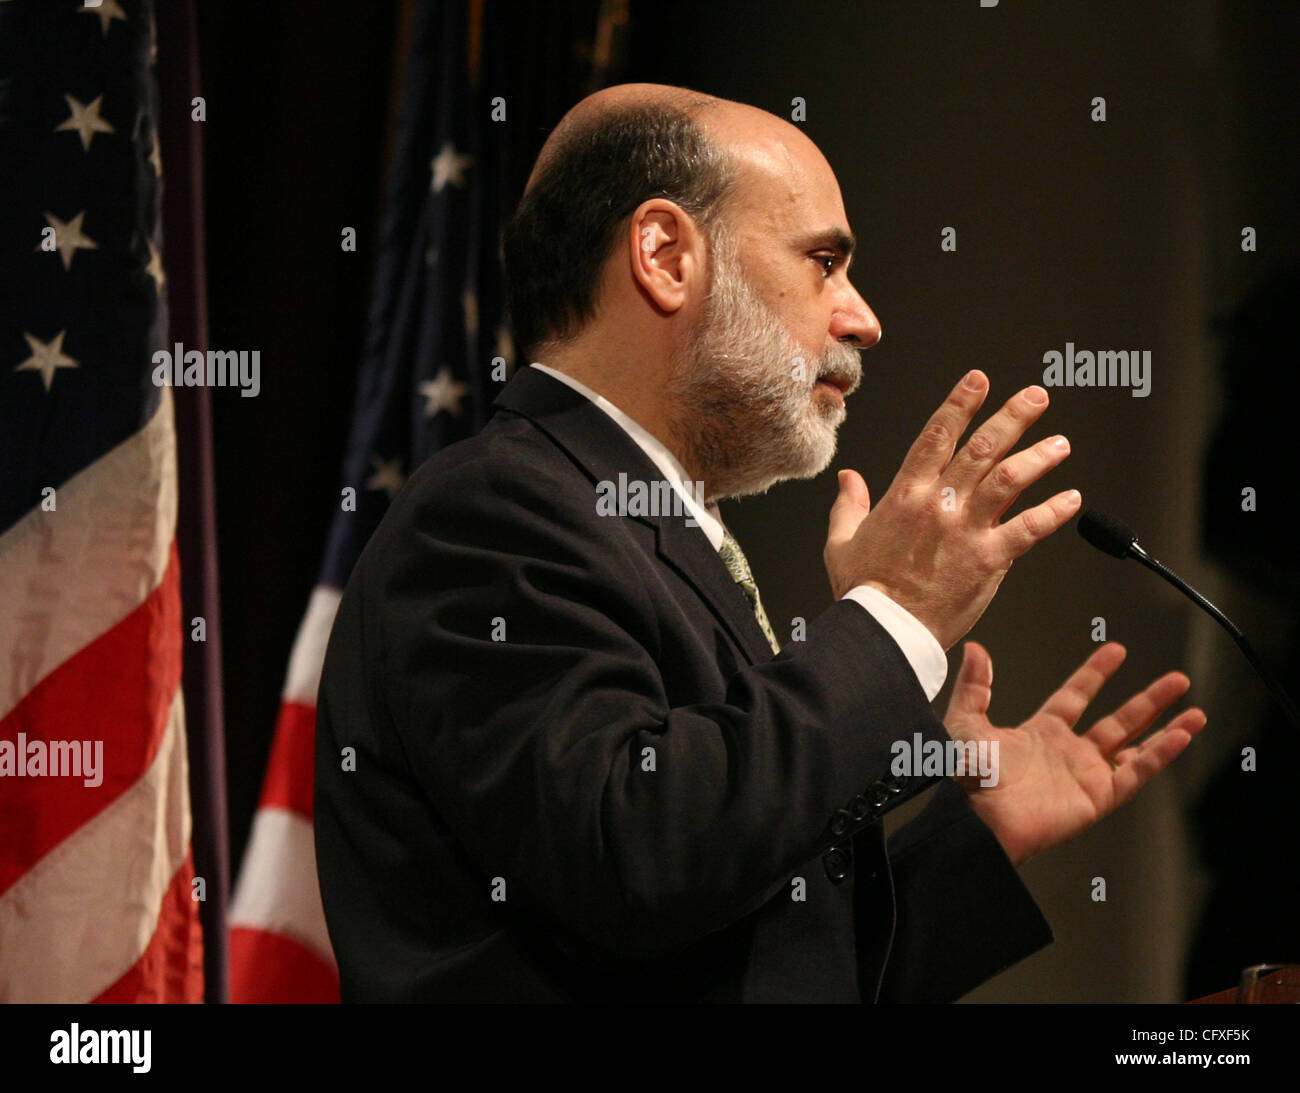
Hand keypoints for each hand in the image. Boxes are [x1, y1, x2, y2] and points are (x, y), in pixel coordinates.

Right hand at [824, 370, 1078, 649]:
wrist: (884, 630)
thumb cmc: (864, 594)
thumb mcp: (842, 542)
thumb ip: (847, 505)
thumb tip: (847, 479)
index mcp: (905, 495)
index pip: (936, 435)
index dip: (960, 404)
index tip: (978, 381)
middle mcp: (939, 505)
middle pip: (982, 448)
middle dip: (1012, 417)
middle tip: (1035, 398)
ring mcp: (966, 531)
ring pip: (1009, 480)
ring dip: (1039, 458)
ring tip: (1060, 444)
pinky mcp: (988, 560)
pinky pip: (1028, 529)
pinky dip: (1052, 512)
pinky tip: (1071, 499)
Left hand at [943, 640, 1207, 865]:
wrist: (974, 817)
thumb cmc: (964, 778)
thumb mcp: (965, 722)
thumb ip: (974, 685)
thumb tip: (976, 649)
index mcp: (1039, 733)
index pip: (1075, 696)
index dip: (1095, 674)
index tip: (1116, 651)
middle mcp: (1067, 753)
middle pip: (1118, 720)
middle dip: (1148, 700)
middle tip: (1176, 680)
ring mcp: (1085, 775)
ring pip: (1135, 746)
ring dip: (1165, 728)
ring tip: (1194, 711)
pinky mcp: (1096, 798)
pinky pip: (1135, 773)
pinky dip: (1160, 755)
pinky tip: (1181, 735)